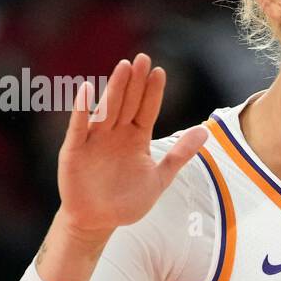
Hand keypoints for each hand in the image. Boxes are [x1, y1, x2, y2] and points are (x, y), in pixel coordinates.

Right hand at [56, 54, 206, 237]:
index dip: (152, 92)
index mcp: (136, 138)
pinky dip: (82, 109)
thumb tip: (205, 132)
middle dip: (135, 82)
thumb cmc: (128, 200)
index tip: (160, 71)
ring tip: (123, 67)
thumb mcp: (160, 178)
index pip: (146, 110)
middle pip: (127, 103)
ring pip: (106, 109)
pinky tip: (86, 89)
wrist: (98, 221)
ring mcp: (94, 140)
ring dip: (114, 89)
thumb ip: (180, 154)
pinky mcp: (75, 150)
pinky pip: (78, 126)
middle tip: (142, 59)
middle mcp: (115, 134)